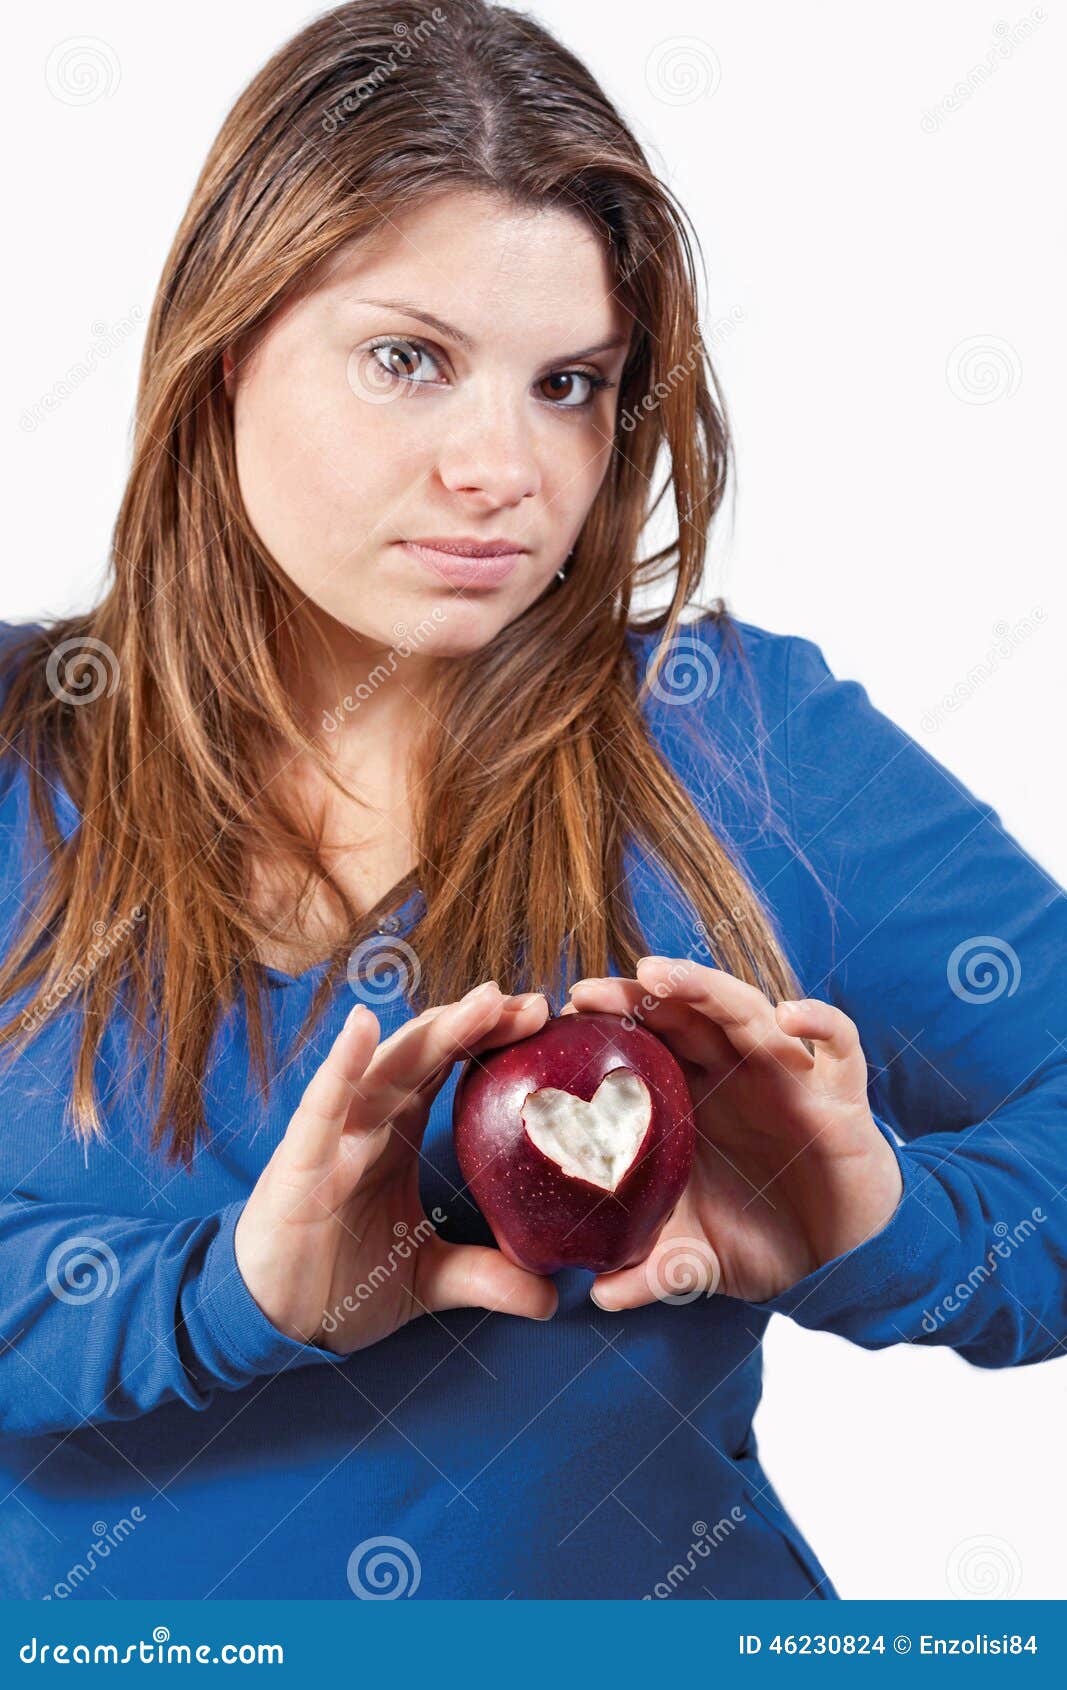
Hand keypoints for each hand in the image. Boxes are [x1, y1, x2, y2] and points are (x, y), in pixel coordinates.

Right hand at [234, 983, 557, 1352]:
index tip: (542, 1020)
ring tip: (483, 1002)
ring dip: (434, 1032)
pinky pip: (321, 1108)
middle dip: (477, 1022)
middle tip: (532, 1004)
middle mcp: (368, 1121)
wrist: (273, 1323)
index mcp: (397, 1132)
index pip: (449, 1067)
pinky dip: (341, 1066)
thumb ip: (486, 1276)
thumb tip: (551, 1298)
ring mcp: (332, 1137)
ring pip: (386, 1069)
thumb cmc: (338, 1280)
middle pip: (427, 1054)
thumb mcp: (428, 1277)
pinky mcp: (298, 1164)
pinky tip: (363, 1027)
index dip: (490, 1038)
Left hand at [561, 957, 902, 1307]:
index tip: (558, 1021)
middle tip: (587, 993)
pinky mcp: (843, 1094)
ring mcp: (789, 1075)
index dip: (605, 1024)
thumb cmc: (763, 1241)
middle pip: (684, 1013)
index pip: (645, 1041)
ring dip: (705, 987)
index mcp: (693, 1096)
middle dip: (636, 996)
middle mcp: (735, 1072)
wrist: (842, 1262)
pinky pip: (839, 1045)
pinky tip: (791, 1015)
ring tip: (659, 974)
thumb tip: (597, 1295)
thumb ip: (653, 1271)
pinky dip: (819, 1021)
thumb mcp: (699, 1260)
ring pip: (748, 1011)